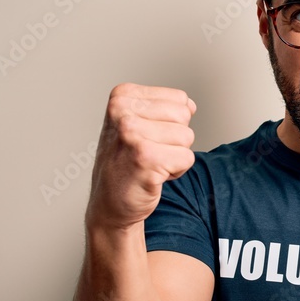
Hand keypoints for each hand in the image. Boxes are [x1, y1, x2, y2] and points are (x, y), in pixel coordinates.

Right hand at [87, 84, 196, 229]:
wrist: (109, 204)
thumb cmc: (125, 163)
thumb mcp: (135, 123)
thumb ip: (163, 108)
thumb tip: (191, 106)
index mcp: (121, 96)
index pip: (179, 99)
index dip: (170, 123)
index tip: (146, 137)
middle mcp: (122, 111)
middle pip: (184, 116)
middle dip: (175, 139)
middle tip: (149, 153)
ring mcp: (132, 133)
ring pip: (187, 137)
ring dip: (175, 156)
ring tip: (150, 164)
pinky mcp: (145, 158)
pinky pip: (187, 158)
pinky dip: (176, 171)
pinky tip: (152, 175)